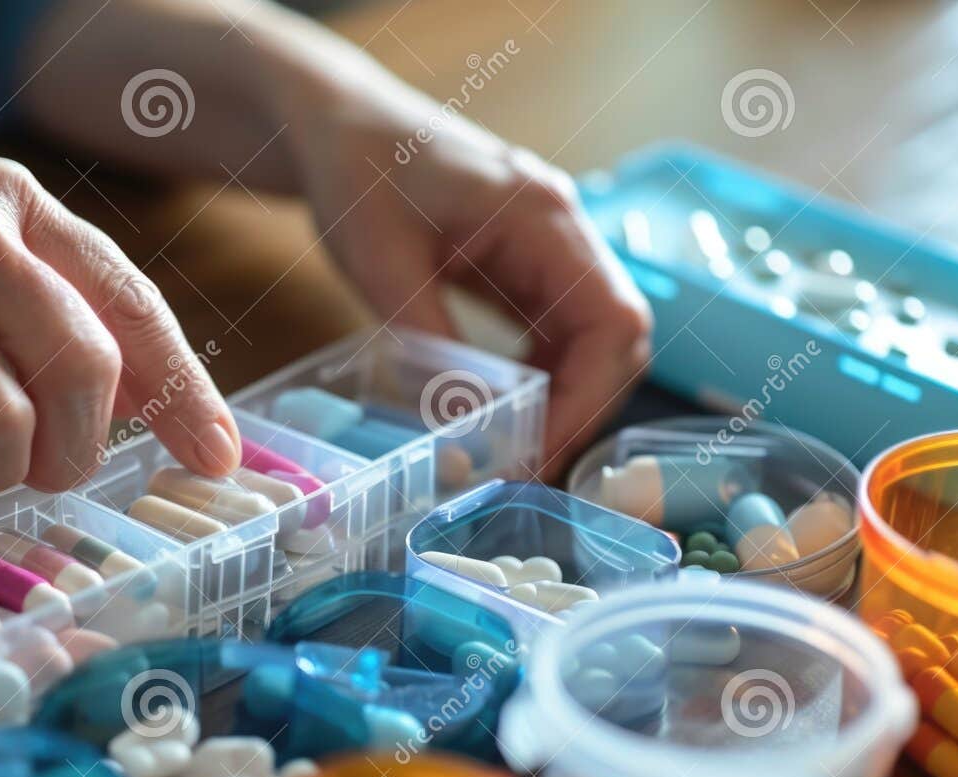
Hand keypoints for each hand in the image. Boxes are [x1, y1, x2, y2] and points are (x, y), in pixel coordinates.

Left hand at [289, 87, 651, 476]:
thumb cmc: (359, 175)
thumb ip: (430, 348)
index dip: (588, 398)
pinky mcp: (528, 269)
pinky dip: (544, 382)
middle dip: (582, 410)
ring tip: (516, 454)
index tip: (540, 453)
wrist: (341, 126)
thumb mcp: (382, 266)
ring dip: (566, 401)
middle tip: (526, 469)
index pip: (612, 320)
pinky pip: (559, 335)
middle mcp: (564, 231)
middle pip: (617, 338)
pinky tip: (509, 414)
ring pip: (593, 343)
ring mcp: (551, 250)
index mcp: (542, 217)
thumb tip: (470, 433)